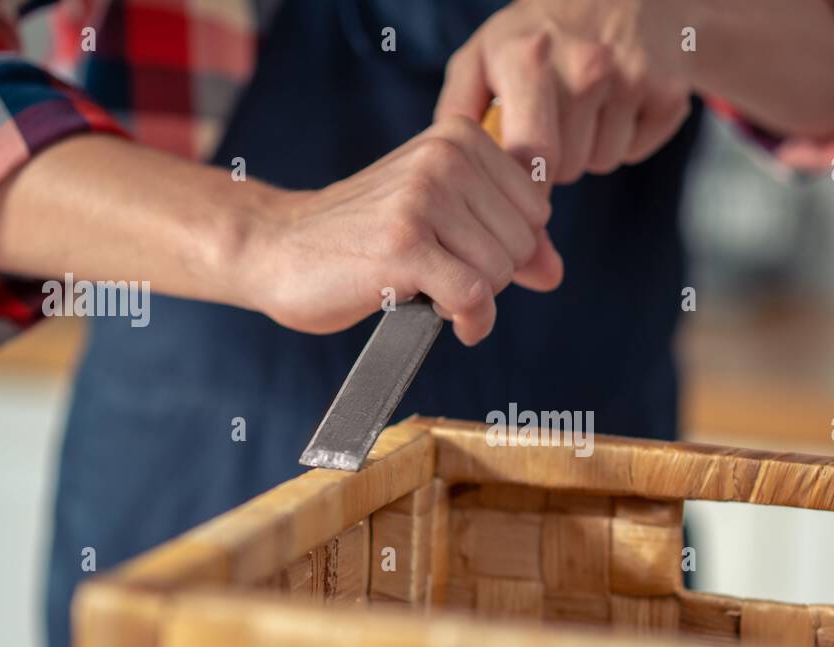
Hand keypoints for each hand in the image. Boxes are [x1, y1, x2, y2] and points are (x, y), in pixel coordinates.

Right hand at [244, 116, 562, 345]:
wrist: (279, 247)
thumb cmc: (364, 236)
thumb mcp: (442, 221)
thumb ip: (506, 239)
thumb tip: (554, 271)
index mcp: (459, 138)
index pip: (536, 208)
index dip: (506, 245)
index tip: (463, 250)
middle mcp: (444, 158)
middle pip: (522, 242)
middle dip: (491, 274)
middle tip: (441, 273)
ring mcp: (422, 200)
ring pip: (500, 272)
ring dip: (474, 299)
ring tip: (429, 288)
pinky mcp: (404, 247)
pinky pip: (475, 298)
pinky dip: (470, 322)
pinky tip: (444, 320)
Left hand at [436, 0, 692, 184]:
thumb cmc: (537, 32)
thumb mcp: (484, 54)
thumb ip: (457, 111)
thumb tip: (448, 172)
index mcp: (528, 57)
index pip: (528, 158)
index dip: (520, 180)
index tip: (516, 174)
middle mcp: (584, 65)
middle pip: (564, 169)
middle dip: (554, 157)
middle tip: (552, 117)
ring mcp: (632, 77)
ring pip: (601, 162)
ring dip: (590, 145)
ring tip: (585, 104)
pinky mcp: (668, 92)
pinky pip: (635, 151)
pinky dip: (626, 136)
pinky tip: (618, 102)